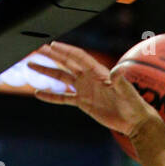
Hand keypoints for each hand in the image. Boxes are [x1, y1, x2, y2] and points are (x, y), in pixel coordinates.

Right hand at [30, 42, 157, 137]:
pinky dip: (51, 95)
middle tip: (36, 48)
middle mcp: (89, 77)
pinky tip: (39, 93)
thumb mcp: (127, 92)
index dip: (65, 50)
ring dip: (47, 71)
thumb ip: (121, 81)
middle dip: (51, 55)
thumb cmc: (134, 104)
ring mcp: (84, 89)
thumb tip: (118, 71)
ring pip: (62, 77)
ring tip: (30, 64)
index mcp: (98, 72)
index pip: (78, 57)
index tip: (52, 45)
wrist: (134, 121)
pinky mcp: (83, 102)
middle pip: (66, 62)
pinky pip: (64, 97)